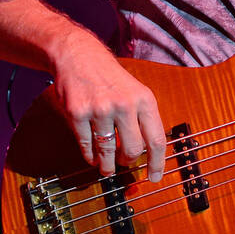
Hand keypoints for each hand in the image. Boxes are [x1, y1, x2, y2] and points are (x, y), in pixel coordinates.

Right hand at [48, 30, 166, 182]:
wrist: (79, 56)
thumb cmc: (111, 78)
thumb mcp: (136, 91)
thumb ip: (144, 118)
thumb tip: (150, 152)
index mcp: (144, 99)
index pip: (156, 140)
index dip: (157, 163)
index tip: (154, 177)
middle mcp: (124, 104)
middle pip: (133, 149)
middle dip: (128, 162)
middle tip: (124, 163)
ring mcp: (100, 109)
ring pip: (108, 151)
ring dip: (107, 165)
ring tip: (107, 168)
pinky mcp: (78, 113)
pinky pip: (87, 145)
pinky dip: (90, 156)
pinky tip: (92, 157)